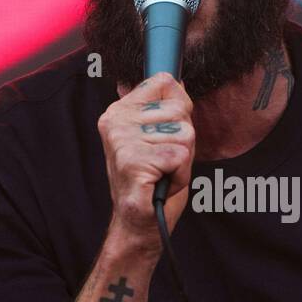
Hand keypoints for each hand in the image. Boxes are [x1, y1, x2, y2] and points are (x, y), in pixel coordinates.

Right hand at [99, 72, 195, 250]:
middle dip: (183, 142)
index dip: (179, 112)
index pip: (165, 82)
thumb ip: (168, 107)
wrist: (140, 223)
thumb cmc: (153, 181)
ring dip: (181, 161)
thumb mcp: (163, 136)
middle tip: (163, 163)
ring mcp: (122, 141)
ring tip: (161, 174)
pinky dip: (180, 175)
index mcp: (119, 111)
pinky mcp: (133, 161)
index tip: (164, 136)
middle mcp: (116, 121)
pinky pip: (180, 156)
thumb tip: (176, 79)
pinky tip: (161, 183)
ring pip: (185, 135)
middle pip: (181, 111)